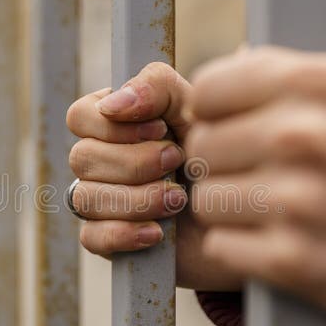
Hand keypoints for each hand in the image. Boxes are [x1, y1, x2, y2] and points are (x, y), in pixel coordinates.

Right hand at [65, 62, 244, 290]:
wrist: (246, 211)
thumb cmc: (219, 152)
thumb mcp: (196, 108)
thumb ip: (157, 87)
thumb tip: (112, 104)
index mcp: (113, 121)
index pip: (80, 116)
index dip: (114, 126)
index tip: (159, 130)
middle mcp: (100, 159)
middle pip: (81, 158)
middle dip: (134, 163)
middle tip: (176, 163)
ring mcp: (100, 200)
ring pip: (85, 198)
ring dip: (135, 199)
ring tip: (177, 200)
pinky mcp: (107, 238)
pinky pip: (91, 237)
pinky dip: (124, 233)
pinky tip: (157, 232)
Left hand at [184, 47, 325, 322]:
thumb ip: (268, 74)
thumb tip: (198, 90)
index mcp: (317, 82)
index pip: (206, 90)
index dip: (213, 111)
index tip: (236, 124)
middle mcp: (310, 136)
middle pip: (201, 146)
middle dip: (221, 161)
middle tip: (258, 170)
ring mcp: (303, 201)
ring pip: (206, 199)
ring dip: (229, 207)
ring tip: (271, 206)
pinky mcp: (295, 260)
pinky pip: (221, 245)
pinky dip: (239, 247)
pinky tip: (274, 238)